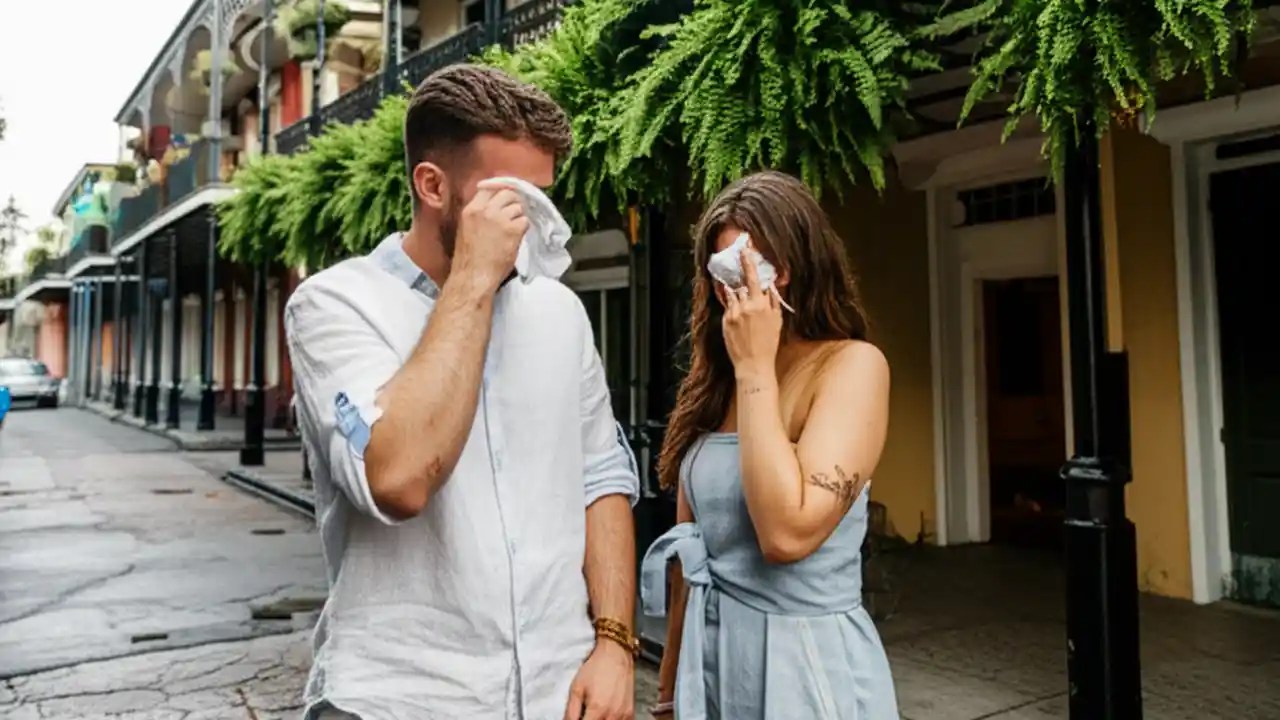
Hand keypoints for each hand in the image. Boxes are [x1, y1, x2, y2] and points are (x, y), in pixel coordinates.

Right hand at [451, 181, 527, 292]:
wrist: (473, 276)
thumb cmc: (469, 259)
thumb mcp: (467, 228)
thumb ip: (480, 214)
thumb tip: (497, 206)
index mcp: (471, 209)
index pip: (489, 187)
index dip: (501, 191)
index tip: (506, 199)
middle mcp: (485, 210)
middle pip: (507, 193)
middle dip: (514, 202)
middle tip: (516, 213)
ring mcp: (499, 219)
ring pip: (518, 207)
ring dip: (519, 217)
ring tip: (514, 230)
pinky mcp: (512, 230)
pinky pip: (525, 221)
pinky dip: (523, 229)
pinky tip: (517, 238)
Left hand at [564, 641, 634, 719]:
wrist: (616, 654)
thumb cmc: (595, 669)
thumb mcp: (576, 688)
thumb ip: (571, 711)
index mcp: (597, 710)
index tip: (579, 717)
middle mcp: (612, 715)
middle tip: (585, 714)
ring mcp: (623, 715)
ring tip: (594, 714)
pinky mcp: (630, 712)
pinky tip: (606, 714)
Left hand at [721, 248, 781, 378]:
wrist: (753, 363)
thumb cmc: (768, 343)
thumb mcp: (776, 321)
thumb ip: (773, 302)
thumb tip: (771, 287)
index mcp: (761, 305)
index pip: (754, 278)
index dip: (748, 263)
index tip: (744, 250)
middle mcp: (746, 306)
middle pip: (741, 284)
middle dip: (741, 275)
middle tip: (741, 265)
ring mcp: (734, 313)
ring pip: (733, 294)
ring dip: (736, 293)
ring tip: (742, 301)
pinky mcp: (725, 321)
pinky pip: (727, 306)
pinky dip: (732, 306)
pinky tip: (738, 315)